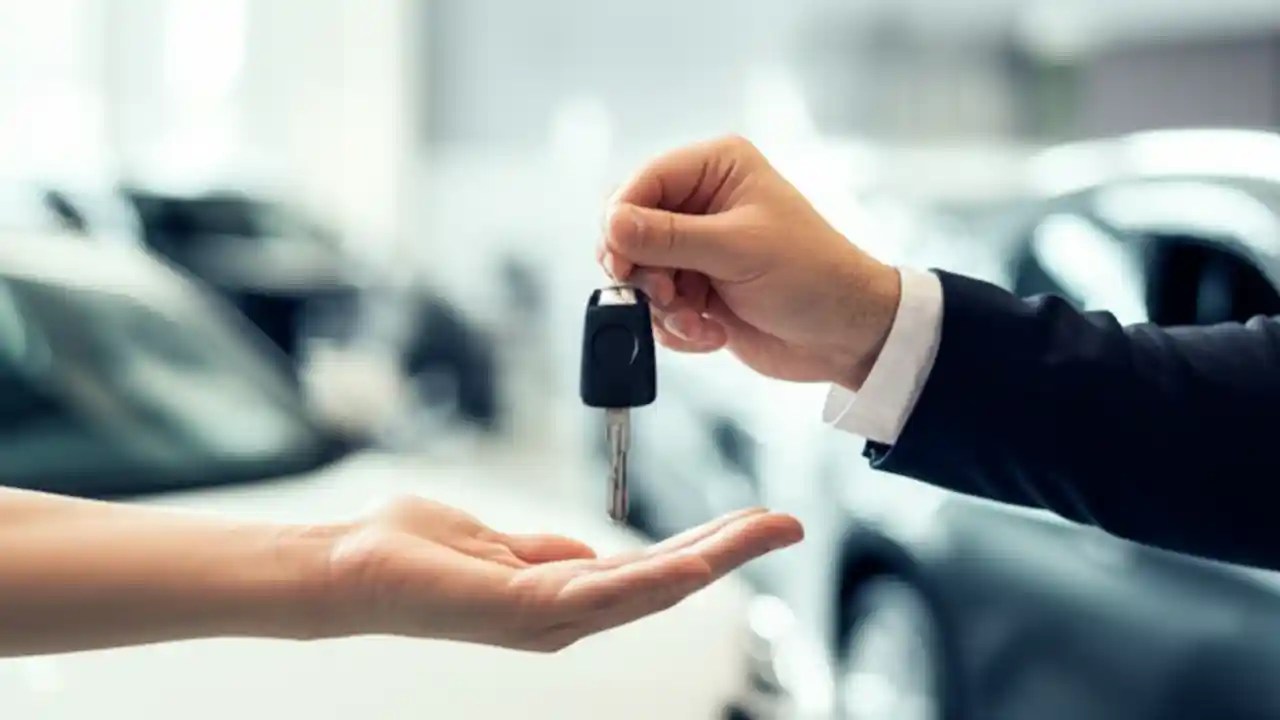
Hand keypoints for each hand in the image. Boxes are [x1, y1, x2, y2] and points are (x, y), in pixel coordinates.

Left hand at [321, 497, 802, 651]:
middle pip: (666, 582)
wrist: (346, 567)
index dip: (707, 549)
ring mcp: (549, 617)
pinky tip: (703, 558)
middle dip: (730, 553)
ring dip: (716, 559)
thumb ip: (545, 550)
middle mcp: (565, 615)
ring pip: (653, 588)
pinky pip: (609, 590)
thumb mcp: (495, 542)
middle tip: (787, 523)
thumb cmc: (410, 552)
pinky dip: (664, 574)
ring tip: (767, 529)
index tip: (753, 521)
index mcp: (561, 594)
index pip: (650, 572)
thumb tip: (587, 550)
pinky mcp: (526, 608)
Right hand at [598, 135, 900, 389]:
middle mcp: (702, 204)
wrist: (846, 336)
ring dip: (663, 306)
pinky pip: (657, 308)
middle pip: (630, 230)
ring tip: (696, 318)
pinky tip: (711, 331)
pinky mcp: (697, 290)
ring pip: (640, 275)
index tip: (619, 256)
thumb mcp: (739, 250)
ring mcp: (697, 250)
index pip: (644, 182)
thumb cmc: (814, 276)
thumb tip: (612, 224)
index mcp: (717, 169)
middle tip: (664, 293)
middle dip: (642, 270)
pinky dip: (677, 326)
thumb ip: (669, 237)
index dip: (622, 220)